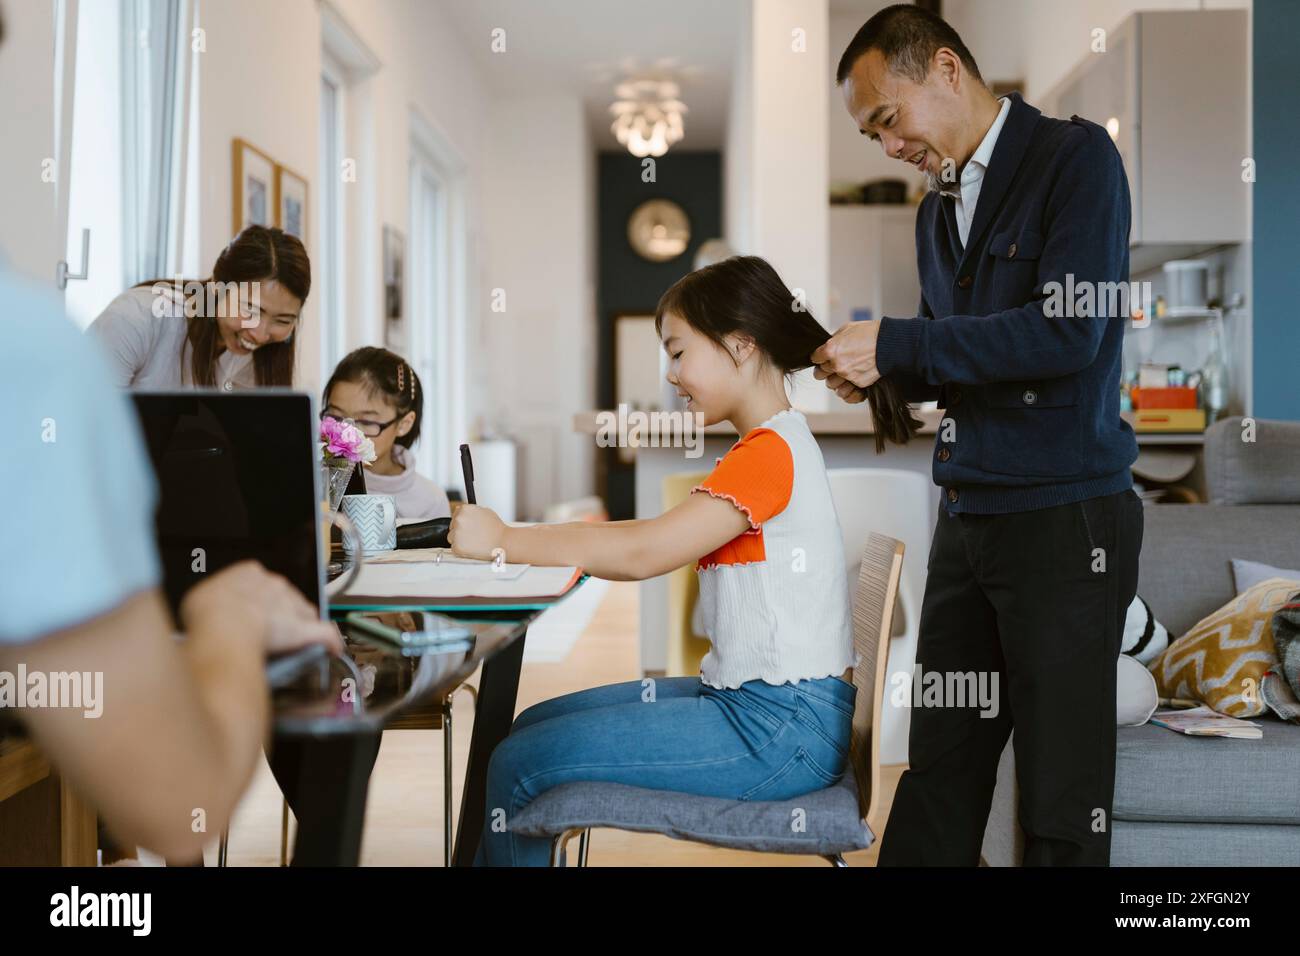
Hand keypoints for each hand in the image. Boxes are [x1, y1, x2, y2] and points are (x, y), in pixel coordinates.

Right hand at [179, 560, 342, 656]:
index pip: (259, 583)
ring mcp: (292, 604)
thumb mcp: (198, 599)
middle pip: (283, 597)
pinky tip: (332, 649)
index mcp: (248, 572)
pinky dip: (330, 640)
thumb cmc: (207, 614)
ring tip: (293, 645)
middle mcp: (274, 583)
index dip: (255, 600)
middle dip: (278, 612)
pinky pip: (324, 633)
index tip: (248, 613)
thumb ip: (210, 601)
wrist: (224, 627)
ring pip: (303, 613)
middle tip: (264, 633)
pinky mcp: (305, 627)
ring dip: (301, 626)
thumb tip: (206, 611)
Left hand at [448, 504, 507, 560]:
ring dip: (460, 540)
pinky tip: (473, 548)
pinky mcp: (457, 547)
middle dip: (460, 530)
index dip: (463, 521)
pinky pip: (455, 549)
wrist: (504, 543)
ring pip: (452, 538)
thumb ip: (472, 511)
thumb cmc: (497, 528)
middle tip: (474, 535)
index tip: (470, 526)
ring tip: (474, 542)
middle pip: (452, 526)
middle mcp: (458, 519)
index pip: (456, 514)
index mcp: (464, 509)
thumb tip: (463, 511)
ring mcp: (456, 533)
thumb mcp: (486, 511)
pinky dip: (462, 550)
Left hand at [810, 321, 881, 398]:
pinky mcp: (859, 384)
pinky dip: (848, 391)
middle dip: (825, 370)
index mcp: (831, 349)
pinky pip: (847, 393)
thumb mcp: (848, 329)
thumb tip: (827, 345)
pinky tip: (850, 386)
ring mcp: (847, 376)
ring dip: (836, 380)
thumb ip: (834, 339)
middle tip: (832, 366)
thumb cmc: (870, 333)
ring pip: (832, 385)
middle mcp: (837, 364)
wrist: (890, 344)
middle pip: (820, 374)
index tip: (822, 356)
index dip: (818, 356)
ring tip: (844, 374)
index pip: (814, 358)